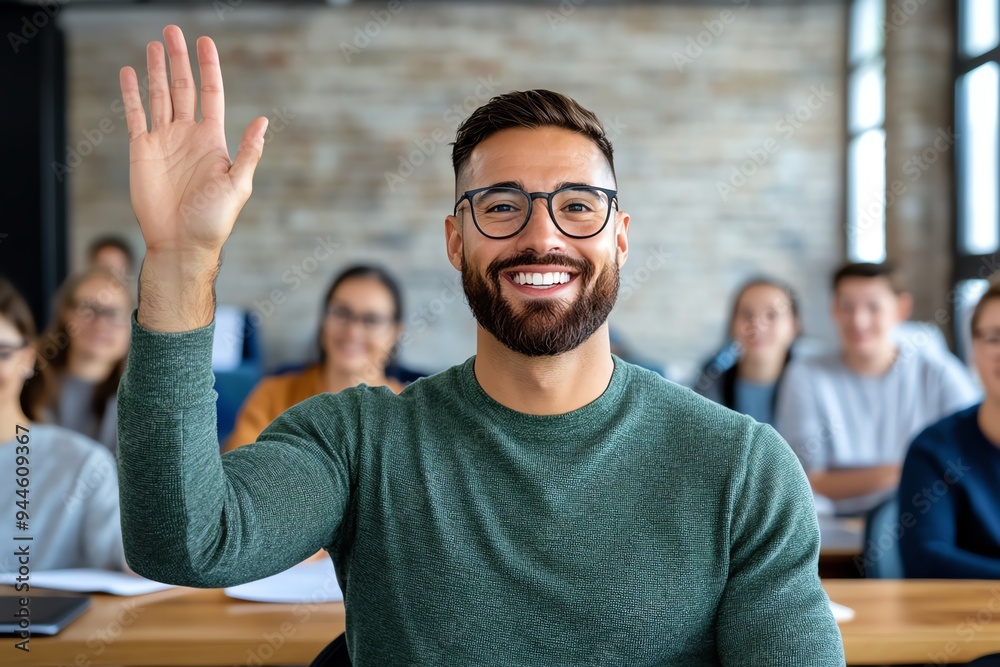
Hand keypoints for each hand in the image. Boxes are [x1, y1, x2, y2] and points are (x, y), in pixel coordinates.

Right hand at [119, 25, 266, 257]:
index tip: (204, 42)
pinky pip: (135, 115)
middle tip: (172, 31)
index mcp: (213, 140)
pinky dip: (131, 94)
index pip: (211, 94)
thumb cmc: (213, 221)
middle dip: (179, 59)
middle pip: (183, 88)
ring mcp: (164, 141)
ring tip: (154, 44)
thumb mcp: (237, 186)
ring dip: (156, 70)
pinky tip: (129, 73)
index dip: (208, 68)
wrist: (181, 243)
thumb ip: (248, 152)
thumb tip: (263, 121)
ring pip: (159, 96)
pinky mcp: (141, 151)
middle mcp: (188, 135)